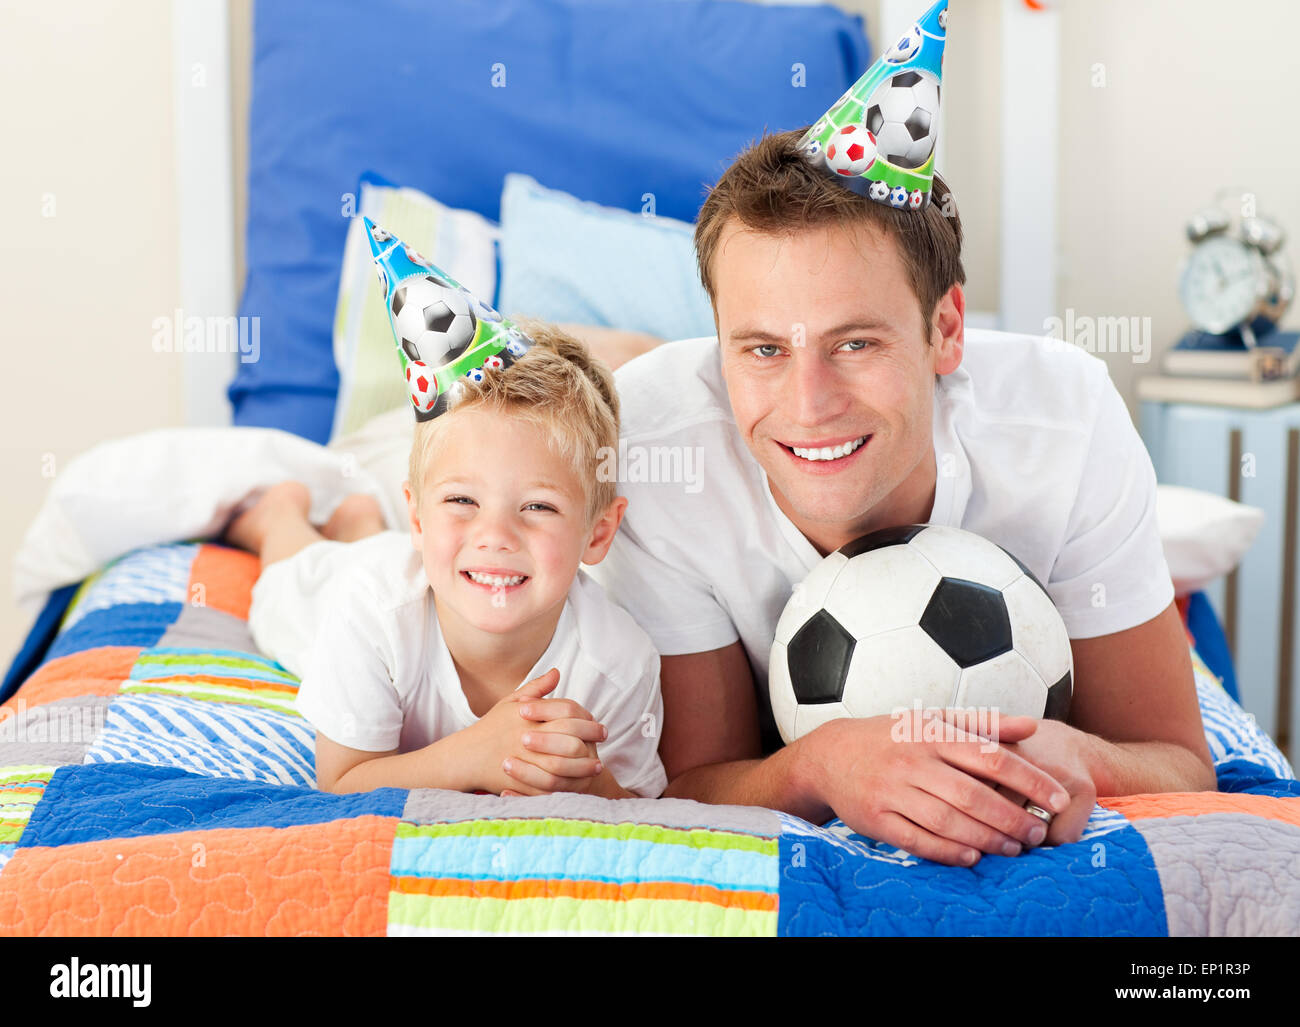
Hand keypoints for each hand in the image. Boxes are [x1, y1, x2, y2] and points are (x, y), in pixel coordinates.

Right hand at [466, 668, 605, 795]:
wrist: (466, 757)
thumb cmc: (491, 727)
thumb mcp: (510, 702)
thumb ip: (536, 688)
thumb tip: (557, 672)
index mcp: (526, 717)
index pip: (565, 714)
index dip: (586, 719)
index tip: (599, 723)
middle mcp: (526, 738)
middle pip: (567, 739)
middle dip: (589, 740)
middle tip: (604, 740)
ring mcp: (523, 762)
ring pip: (561, 766)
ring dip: (583, 766)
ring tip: (598, 766)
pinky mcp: (520, 783)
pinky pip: (548, 786)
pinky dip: (566, 786)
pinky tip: (579, 784)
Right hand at [803, 709, 1072, 866]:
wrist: (830, 755)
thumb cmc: (891, 738)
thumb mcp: (932, 721)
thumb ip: (983, 724)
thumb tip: (1032, 725)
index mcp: (932, 735)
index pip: (991, 756)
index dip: (1030, 779)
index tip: (1059, 798)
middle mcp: (913, 761)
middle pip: (973, 794)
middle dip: (1013, 817)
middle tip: (1040, 833)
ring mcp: (892, 791)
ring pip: (948, 820)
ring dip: (987, 838)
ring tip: (1015, 849)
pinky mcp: (876, 819)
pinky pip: (917, 840)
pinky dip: (948, 851)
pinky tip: (973, 857)